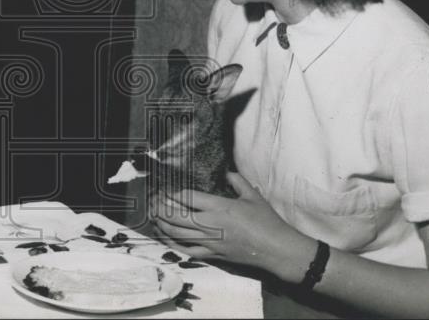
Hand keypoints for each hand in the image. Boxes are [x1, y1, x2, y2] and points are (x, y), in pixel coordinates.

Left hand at [150, 172, 316, 280]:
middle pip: (177, 216)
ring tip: (154, 216)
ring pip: (178, 234)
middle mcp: (211, 224)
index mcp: (220, 206)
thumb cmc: (267, 221)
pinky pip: (187, 250)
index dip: (172, 193)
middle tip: (153, 201)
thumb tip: (227, 172)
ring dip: (163, 224)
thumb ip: (237, 181)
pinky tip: (166, 238)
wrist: (276, 249)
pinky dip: (174, 244)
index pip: (188, 197)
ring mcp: (210, 241)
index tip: (164, 188)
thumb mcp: (253, 195)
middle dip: (161, 208)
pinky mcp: (213, 255)